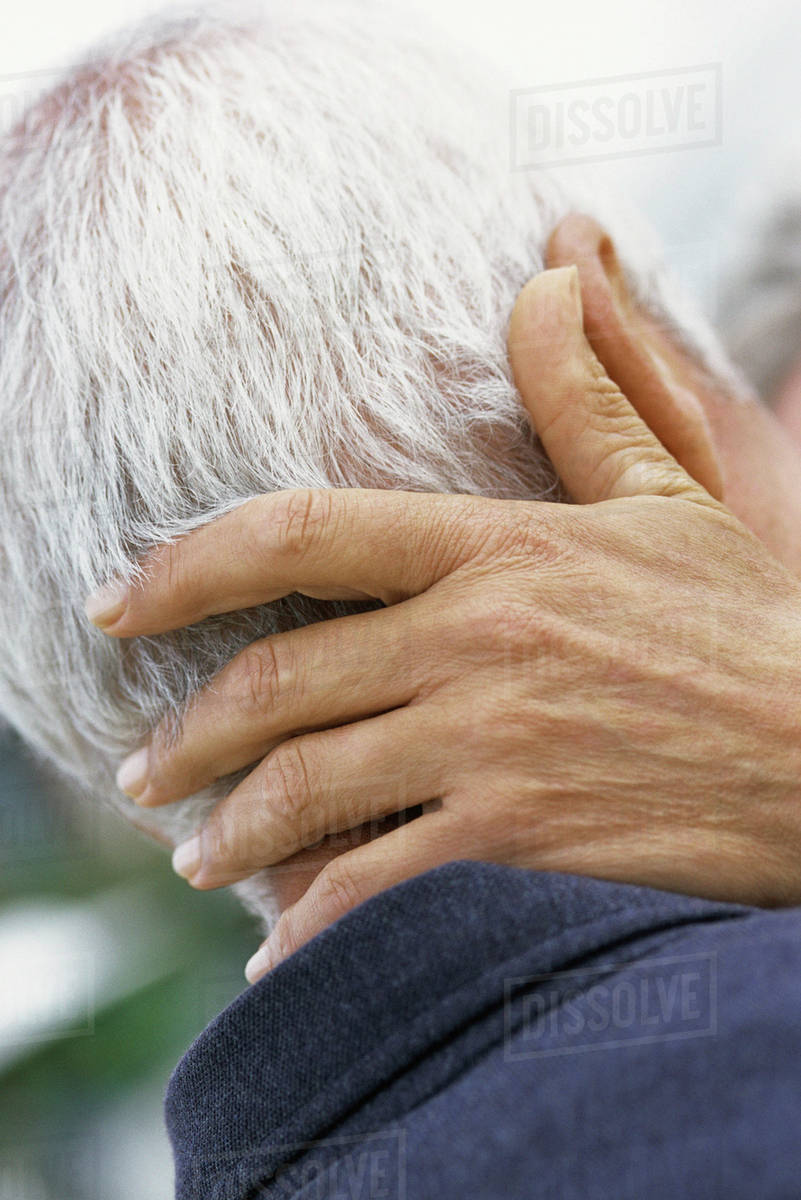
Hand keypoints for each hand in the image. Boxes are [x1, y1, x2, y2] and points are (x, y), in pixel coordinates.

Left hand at [87, 266, 800, 980]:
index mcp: (501, 549)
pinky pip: (374, 893)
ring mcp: (496, 748)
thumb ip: (592, 388)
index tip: (117, 608)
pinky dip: (308, 929)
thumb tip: (550, 268)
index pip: (300, 534)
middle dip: (187, 736)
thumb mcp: (674, 494)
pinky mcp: (522, 847)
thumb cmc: (749, 626)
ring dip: (229, 833)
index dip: (184, 569)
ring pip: (308, 790)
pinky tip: (278, 950)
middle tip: (141, 772)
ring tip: (195, 854)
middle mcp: (478, 642)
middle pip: (279, 682)